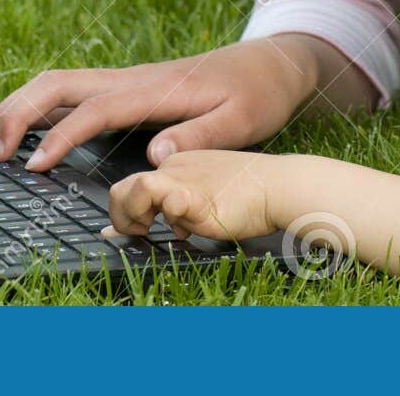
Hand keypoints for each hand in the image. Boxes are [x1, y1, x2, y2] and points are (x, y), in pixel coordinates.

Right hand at [0, 38, 318, 172]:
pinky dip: (37, 106)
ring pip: (57, 83)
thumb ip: (198, 136)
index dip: (61, 136)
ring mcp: (124, 80)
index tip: (34, 164)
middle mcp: (131, 79)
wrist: (269, 63)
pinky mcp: (125, 87)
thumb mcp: (241, 121)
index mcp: (154, 89)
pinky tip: (23, 130)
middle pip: (58, 84)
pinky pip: (70, 92)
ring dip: (19, 107)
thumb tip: (155, 157)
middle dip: (17, 113)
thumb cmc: (256, 94)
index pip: (95, 109)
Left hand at [100, 149, 294, 243]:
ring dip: (131, 217)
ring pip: (134, 190)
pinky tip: (177, 228)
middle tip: (138, 233)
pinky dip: (161, 214)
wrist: (279, 185)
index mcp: (177, 165)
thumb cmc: (252, 194)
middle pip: (123, 187)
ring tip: (148, 232)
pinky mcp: (195, 196)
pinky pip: (164, 198)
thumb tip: (160, 228)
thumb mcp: (208, 199)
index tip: (124, 230)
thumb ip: (181, 210)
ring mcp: (183, 180)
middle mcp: (175, 169)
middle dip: (120, 217)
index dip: (125, 210)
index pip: (136, 184)